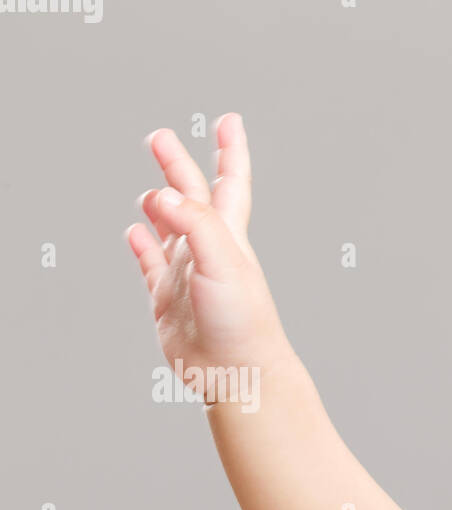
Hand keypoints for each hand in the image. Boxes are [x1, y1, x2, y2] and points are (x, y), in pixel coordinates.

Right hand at [125, 114, 292, 392]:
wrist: (238, 373)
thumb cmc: (242, 322)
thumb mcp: (223, 262)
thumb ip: (195, 224)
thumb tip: (162, 195)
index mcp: (229, 237)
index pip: (230, 182)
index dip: (230, 150)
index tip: (229, 121)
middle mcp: (209, 251)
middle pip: (191, 197)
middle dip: (177, 166)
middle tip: (159, 138)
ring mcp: (187, 275)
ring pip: (170, 229)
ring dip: (159, 207)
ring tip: (148, 192)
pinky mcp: (168, 300)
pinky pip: (151, 263)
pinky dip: (142, 245)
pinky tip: (135, 233)